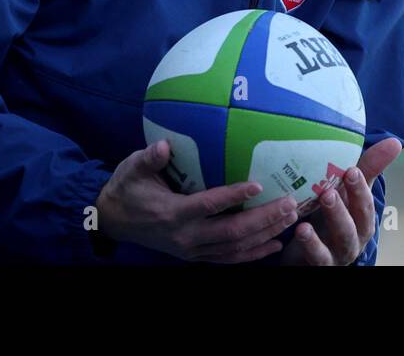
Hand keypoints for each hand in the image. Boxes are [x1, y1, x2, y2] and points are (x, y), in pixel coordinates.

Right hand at [94, 139, 298, 262]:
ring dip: (265, 235)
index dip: (233, 197)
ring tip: (290, 219)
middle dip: (264, 219)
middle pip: (232, 231)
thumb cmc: (126, 188)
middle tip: (290, 204)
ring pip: (235, 247)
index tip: (257, 186)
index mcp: (172, 213)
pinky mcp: (195, 255)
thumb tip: (164, 146)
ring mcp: (192, 250)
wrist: (112, 220)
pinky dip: (253, 254)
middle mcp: (185, 236)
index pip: (208, 205)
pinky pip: (229, 258)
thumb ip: (149, 158)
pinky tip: (274, 244)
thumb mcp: (131, 168)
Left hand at [280, 137, 402, 265]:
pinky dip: (311, 244)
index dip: (360, 188)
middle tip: (330, 191)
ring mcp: (340, 251)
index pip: (365, 201)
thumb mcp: (346, 192)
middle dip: (346, 206)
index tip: (352, 170)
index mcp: (363, 216)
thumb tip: (394, 142)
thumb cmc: (330, 216)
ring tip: (319, 204)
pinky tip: (301, 230)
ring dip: (332, 221)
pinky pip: (319, 257)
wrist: (307, 251)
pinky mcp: (322, 263)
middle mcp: (356, 235)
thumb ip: (367, 168)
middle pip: (357, 222)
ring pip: (342, 238)